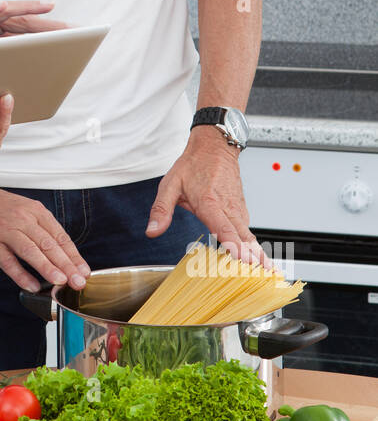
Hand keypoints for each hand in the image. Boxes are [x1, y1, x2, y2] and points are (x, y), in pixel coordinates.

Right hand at [0, 179, 90, 293]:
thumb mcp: (24, 209)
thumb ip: (41, 230)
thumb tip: (62, 255)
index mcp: (35, 211)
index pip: (60, 236)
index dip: (74, 256)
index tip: (84, 271)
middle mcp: (22, 219)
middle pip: (49, 244)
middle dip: (67, 265)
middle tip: (78, 282)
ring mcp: (4, 230)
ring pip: (31, 251)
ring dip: (48, 267)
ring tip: (61, 282)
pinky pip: (7, 261)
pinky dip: (21, 275)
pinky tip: (32, 286)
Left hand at [145, 128, 270, 265]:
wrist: (214, 147)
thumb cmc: (192, 166)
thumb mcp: (169, 185)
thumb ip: (161, 210)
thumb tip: (152, 231)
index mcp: (208, 202)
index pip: (223, 227)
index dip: (234, 244)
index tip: (244, 259)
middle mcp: (227, 206)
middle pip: (243, 235)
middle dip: (255, 256)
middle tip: (266, 273)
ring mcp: (237, 207)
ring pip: (249, 233)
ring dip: (259, 252)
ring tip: (269, 271)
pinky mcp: (242, 208)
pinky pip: (248, 229)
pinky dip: (254, 243)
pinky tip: (259, 258)